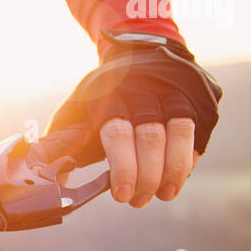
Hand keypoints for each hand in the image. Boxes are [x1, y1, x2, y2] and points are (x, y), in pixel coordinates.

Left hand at [37, 30, 221, 204]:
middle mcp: (146, 88)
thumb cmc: (102, 93)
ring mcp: (176, 90)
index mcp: (110, 92)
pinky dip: (189, 159)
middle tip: (139, 201)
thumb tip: (51, 180)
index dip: (123, 168)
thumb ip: (62, 143)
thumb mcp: (75, 109)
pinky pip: (198, 133)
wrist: (141, 49)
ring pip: (182, 133)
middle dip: (147, 176)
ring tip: (164, 193)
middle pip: (151, 136)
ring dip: (174, 171)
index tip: (121, 195)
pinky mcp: (199, 98)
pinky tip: (176, 176)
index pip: (118, 133)